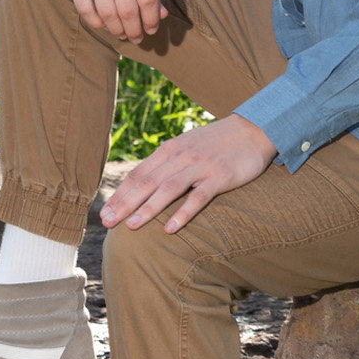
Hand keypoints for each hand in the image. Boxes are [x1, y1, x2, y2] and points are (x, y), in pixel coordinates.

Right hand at [43, 0, 165, 43]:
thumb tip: (162, 15)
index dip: (151, 19)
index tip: (151, 30)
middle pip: (128, 9)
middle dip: (134, 29)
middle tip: (135, 38)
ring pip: (107, 11)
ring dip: (116, 29)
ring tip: (120, 34)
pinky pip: (84, 7)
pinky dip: (95, 22)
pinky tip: (102, 24)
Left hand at [101, 113, 278, 233]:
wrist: (254, 129)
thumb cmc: (217, 142)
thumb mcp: (187, 146)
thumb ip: (167, 162)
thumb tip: (143, 182)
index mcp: (169, 150)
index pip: (138, 174)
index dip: (120, 194)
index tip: (104, 212)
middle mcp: (180, 157)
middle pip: (146, 183)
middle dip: (124, 204)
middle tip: (107, 223)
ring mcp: (199, 166)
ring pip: (167, 189)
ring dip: (147, 209)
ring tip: (130, 227)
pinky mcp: (219, 177)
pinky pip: (198, 197)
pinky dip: (183, 213)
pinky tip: (169, 228)